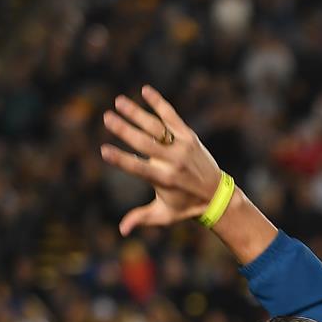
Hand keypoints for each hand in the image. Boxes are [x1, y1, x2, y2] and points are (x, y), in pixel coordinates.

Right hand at [99, 85, 224, 234]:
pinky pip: (172, 116)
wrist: (217, 195)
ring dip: (136, 112)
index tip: (103, 150)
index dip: (120, 159)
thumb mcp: (163, 215)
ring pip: (156, 126)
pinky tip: (144, 90)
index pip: (137, 168)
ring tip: (118, 101)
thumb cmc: (185, 206)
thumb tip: (121, 230)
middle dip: (124, 130)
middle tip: (106, 118)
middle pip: (144, 143)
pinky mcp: (189, 136)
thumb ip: (141, 218)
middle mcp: (173, 162)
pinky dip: (159, 103)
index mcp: (163, 180)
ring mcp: (182, 146)